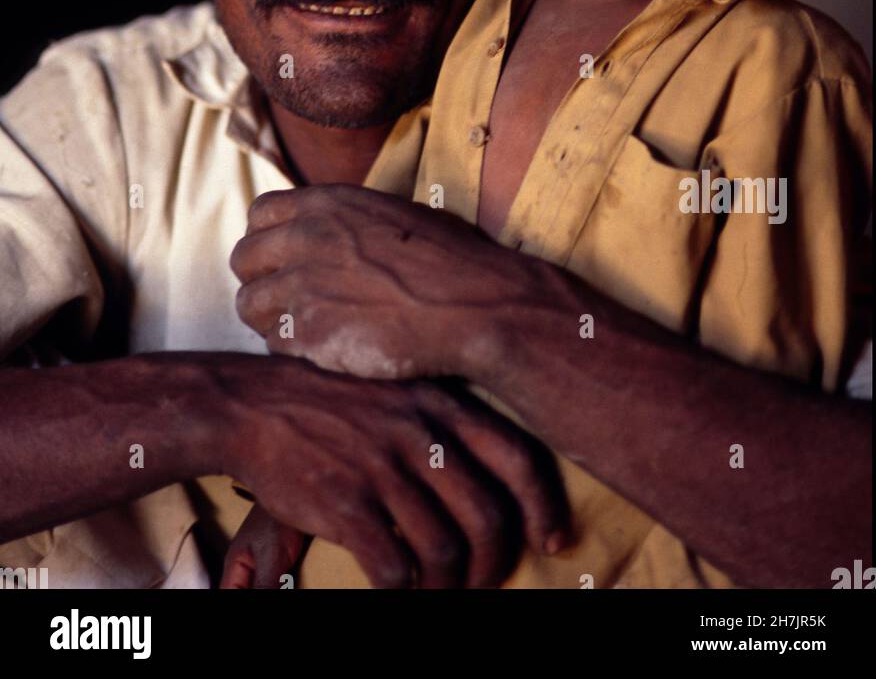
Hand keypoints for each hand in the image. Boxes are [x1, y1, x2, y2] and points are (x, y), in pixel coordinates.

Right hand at [219, 356, 569, 588]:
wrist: (254, 404)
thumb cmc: (331, 399)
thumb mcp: (397, 387)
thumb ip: (442, 420)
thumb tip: (491, 471)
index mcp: (440, 402)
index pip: (519, 457)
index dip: (544, 506)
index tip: (553, 536)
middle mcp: (420, 434)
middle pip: (489, 516)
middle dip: (495, 561)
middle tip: (485, 578)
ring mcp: (383, 469)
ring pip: (446, 550)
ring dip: (450, 584)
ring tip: (439, 589)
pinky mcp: (346, 504)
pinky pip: (396, 568)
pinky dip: (405, 591)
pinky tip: (397, 587)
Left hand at [231, 185, 542, 379]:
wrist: (474, 304)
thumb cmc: (450, 260)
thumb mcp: (393, 214)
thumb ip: (346, 221)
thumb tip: (329, 230)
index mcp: (327, 203)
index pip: (260, 214)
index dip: (267, 239)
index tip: (282, 259)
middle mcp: (306, 238)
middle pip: (243, 258)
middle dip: (261, 280)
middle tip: (287, 300)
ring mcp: (303, 286)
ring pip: (249, 304)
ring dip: (270, 318)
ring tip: (303, 329)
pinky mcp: (310, 332)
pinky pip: (275, 342)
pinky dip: (292, 349)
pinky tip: (324, 349)